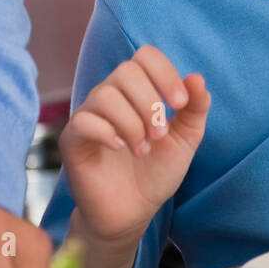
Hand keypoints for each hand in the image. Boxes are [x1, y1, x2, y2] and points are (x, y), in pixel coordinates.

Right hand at [60, 46, 209, 246]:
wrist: (134, 212)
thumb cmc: (157, 171)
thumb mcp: (186, 139)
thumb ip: (195, 107)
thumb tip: (196, 77)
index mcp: (138, 89)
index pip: (145, 55)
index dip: (165, 73)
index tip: (180, 102)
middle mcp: (110, 95)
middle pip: (126, 71)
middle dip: (150, 103)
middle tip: (159, 135)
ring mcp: (89, 115)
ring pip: (106, 95)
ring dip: (132, 123)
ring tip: (142, 149)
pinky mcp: (72, 140)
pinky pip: (83, 120)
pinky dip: (107, 132)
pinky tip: (121, 149)